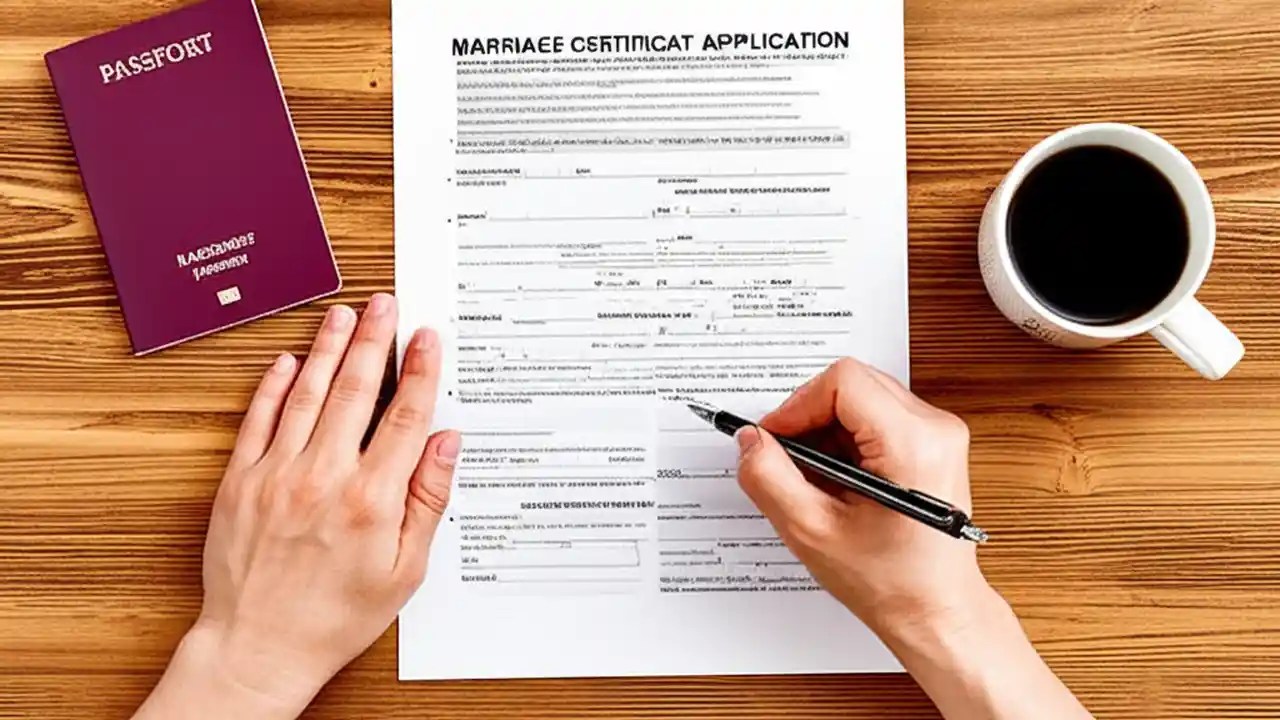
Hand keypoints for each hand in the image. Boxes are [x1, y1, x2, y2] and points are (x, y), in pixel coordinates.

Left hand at [134, 294, 458, 719]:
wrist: (260, 646)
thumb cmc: (336, 616)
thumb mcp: (406, 570)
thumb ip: (428, 500)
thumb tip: (445, 444)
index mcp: (373, 500)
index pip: (404, 416)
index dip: (419, 370)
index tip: (427, 337)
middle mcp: (324, 477)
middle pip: (356, 391)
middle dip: (375, 340)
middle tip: (385, 304)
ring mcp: (277, 475)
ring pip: (308, 394)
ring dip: (328, 350)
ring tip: (343, 316)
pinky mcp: (240, 482)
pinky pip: (259, 421)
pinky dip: (273, 387)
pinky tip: (289, 362)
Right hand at [735, 358, 982, 636]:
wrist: (936, 610)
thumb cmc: (892, 582)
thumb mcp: (812, 532)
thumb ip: (770, 478)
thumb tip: (750, 440)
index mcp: (912, 444)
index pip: (843, 381)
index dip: (797, 404)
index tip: (775, 437)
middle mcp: (934, 429)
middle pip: (852, 384)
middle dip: (810, 417)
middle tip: (790, 460)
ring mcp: (939, 434)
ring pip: (862, 397)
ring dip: (827, 431)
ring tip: (818, 480)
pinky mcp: (934, 443)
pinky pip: (877, 416)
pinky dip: (847, 440)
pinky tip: (839, 481)